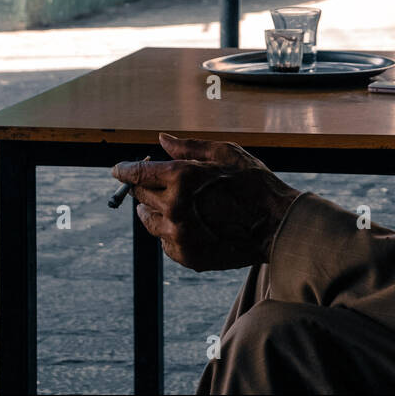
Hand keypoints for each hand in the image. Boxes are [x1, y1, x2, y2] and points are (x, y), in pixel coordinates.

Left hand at [111, 133, 300, 270]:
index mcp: (181, 178)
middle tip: (156, 181)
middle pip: (140, 196)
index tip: (117, 169)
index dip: (123, 170)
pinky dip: (170, 229)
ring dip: (155, 209)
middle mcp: (174, 209)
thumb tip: (162, 140)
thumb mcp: (225, 153)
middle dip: (143, 187)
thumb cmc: (254, 184)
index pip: (137, 173)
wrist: (277, 226)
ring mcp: (179, 236)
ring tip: (176, 202)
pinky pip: (164, 240)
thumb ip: (189, 147)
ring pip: (149, 220)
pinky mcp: (186, 255)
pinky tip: (191, 221)